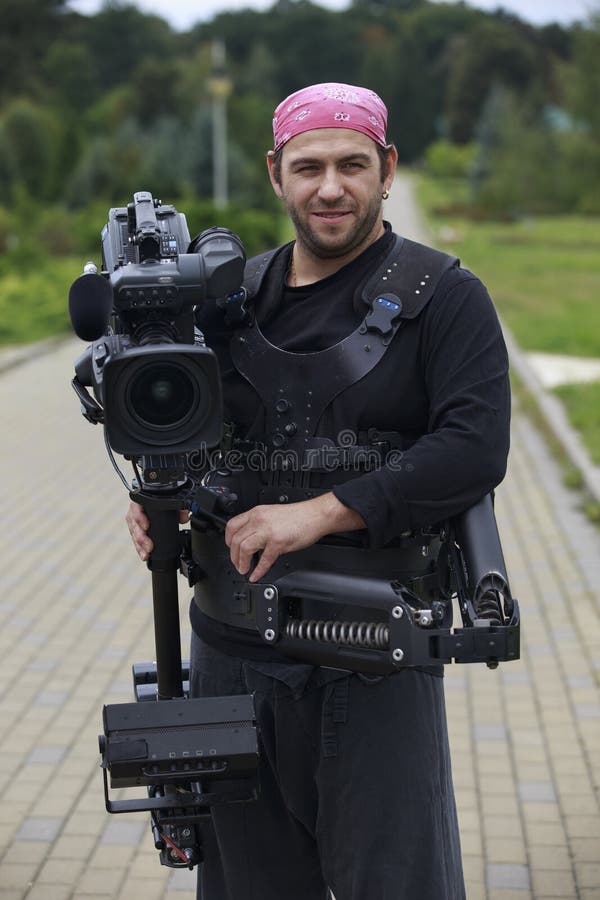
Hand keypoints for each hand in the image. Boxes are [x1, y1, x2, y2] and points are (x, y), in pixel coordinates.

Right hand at [125, 501, 188, 560]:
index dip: (139, 517)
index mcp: (142, 501)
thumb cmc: (166, 501)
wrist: (164, 504)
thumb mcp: (174, 502)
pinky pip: (136, 540)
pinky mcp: (137, 531)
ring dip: (140, 545)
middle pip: (134, 524)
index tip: (146, 526)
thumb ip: (180, 508)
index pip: (136, 507)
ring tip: (146, 554)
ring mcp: (136, 522)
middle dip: (140, 537)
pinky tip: (145, 555)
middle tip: (149, 546)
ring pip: (134, 534)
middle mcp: (136, 511)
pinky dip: (140, 548)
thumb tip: (185, 517)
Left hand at [225, 492, 364, 581]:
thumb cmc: (299, 516)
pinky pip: (264, 560)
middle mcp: (259, 520)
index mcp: (257, 513)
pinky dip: (258, 570)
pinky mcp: (278, 542)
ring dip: (241, 563)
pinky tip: (257, 575)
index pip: (232, 526)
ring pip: (244, 548)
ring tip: (244, 569)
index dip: (228, 540)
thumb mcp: (272, 514)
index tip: (231, 548)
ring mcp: (268, 531)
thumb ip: (259, 524)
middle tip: (237, 564)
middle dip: (233, 556)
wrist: (316, 515)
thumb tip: (250, 538)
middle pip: (236, 540)